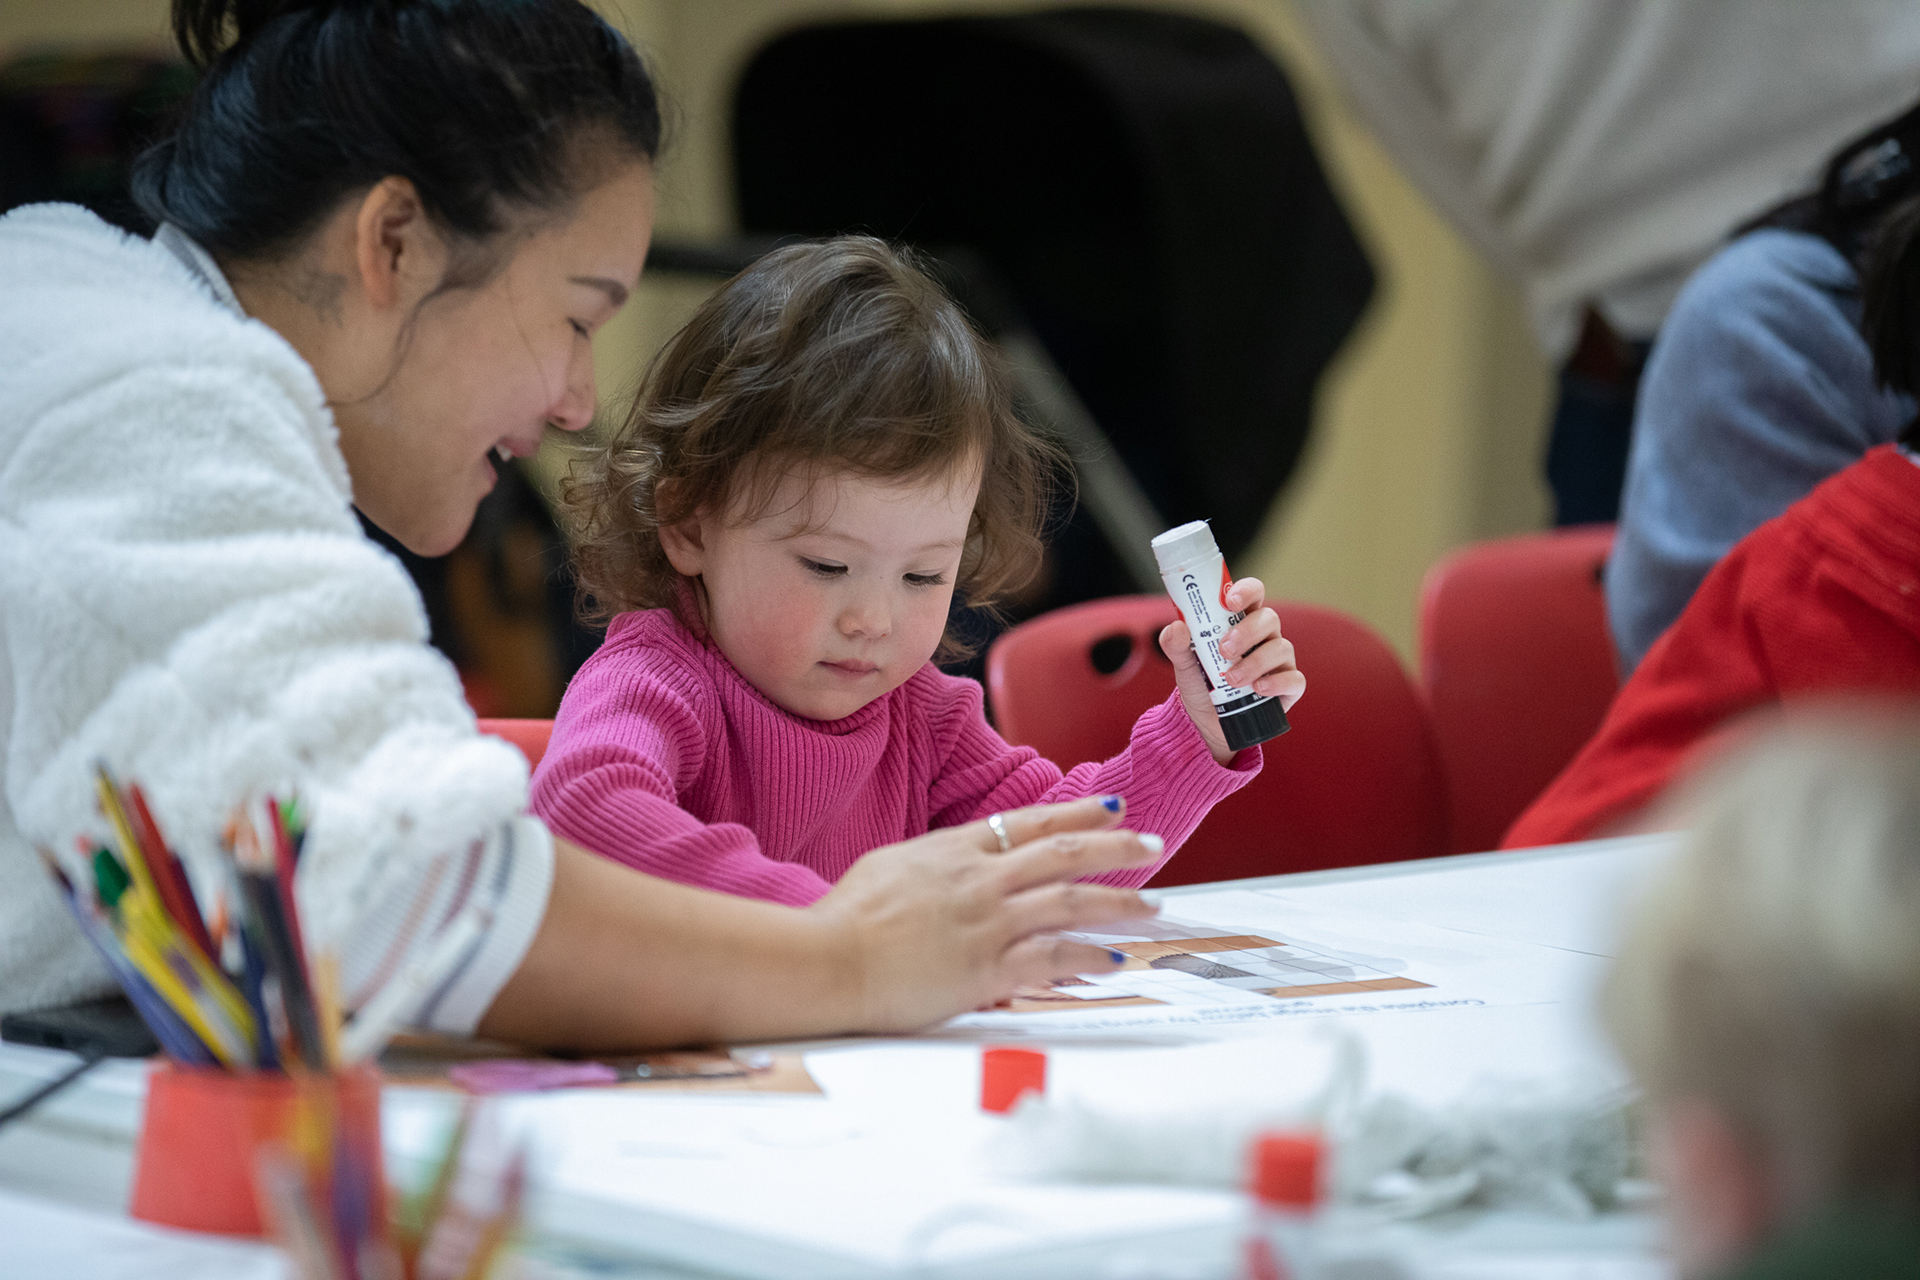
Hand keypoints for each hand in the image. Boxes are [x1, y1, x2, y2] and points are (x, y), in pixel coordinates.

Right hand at [811, 796, 1160, 1032]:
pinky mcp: (988, 968)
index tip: (1112, 808)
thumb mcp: (889, 866)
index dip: (1076, 813)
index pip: (1030, 822)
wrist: (826, 959)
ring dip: (1120, 900)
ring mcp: (988, 922)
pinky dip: (1091, 958)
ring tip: (1154, 902)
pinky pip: (1055, 958)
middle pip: (1063, 852)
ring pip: (1071, 900)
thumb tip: (953, 870)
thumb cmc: (844, 917)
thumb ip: (932, 863)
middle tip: (1153, 843)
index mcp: (955, 850)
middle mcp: (981, 879)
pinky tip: (1117, 961)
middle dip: (1116, 846)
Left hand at [1160, 576, 1304, 764]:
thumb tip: (1176, 628)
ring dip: (1255, 662)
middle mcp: (1264, 637)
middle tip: (1224, 650)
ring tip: (1231, 679)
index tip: (1230, 601)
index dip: (1246, 591)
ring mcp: (1279, 661)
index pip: (1253, 593)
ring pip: (1281, 648)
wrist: (1207, 724)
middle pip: (1269, 618)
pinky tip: (1258, 689)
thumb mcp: (1184, 665)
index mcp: (1240, 621)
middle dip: (1247, 632)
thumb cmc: (1201, 684)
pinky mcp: (1288, 687)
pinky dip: (1277, 683)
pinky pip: (1295, 679)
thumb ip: (1177, 646)